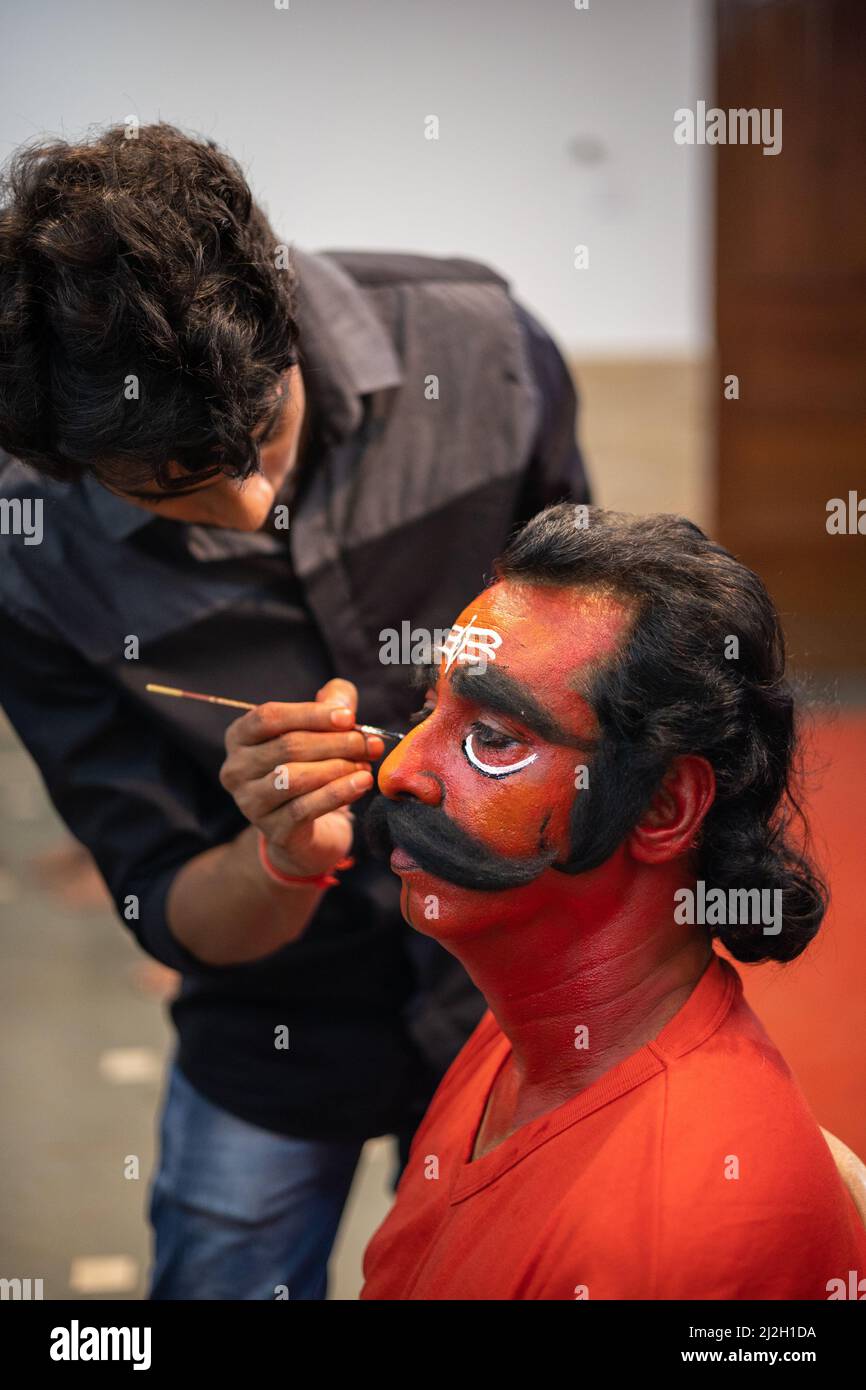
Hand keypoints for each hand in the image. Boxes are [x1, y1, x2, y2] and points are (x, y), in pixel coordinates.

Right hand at [219, 679, 383, 877]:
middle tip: (368, 744)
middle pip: (287, 746)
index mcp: (240, 736)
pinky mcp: (272, 830)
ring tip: (364, 765)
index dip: (310, 714)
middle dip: (335, 743)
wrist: (306, 828)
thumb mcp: (321, 729)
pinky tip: (361, 783)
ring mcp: (250, 803)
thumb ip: (333, 703)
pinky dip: (338, 792)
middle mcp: (236, 769)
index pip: (268, 717)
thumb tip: (342, 702)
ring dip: (337, 768)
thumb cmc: (310, 766)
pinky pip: (305, 808)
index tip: (348, 717)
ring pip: (294, 777)